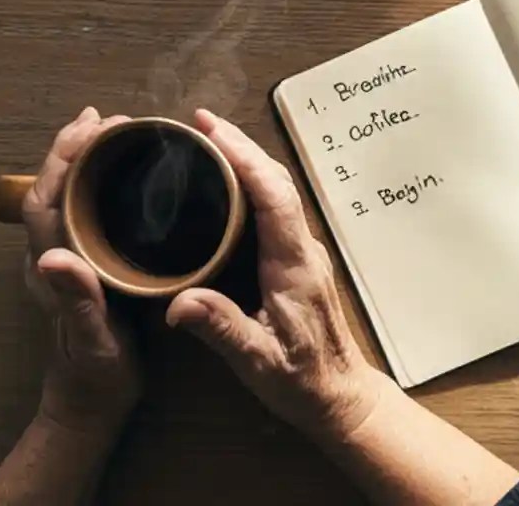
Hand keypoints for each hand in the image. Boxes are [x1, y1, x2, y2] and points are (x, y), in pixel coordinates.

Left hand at [22, 107, 141, 434]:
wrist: (90, 404)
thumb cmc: (96, 376)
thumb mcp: (94, 341)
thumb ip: (76, 301)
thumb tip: (51, 257)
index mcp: (53, 265)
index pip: (46, 197)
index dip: (64, 157)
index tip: (95, 126)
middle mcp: (52, 257)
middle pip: (51, 188)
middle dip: (73, 148)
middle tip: (106, 118)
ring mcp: (65, 261)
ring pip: (64, 198)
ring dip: (81, 161)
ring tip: (109, 133)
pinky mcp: (82, 268)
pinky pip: (82, 212)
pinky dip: (95, 184)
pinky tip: (118, 178)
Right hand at [166, 109, 388, 439]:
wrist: (339, 396)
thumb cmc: (302, 381)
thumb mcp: (258, 362)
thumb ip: (222, 330)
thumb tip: (179, 304)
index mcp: (294, 264)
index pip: (273, 195)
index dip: (244, 158)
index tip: (212, 129)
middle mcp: (302, 249)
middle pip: (275, 181)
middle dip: (240, 146)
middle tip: (199, 122)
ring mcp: (302, 252)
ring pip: (276, 191)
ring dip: (245, 160)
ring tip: (206, 140)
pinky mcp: (296, 260)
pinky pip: (274, 208)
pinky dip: (250, 184)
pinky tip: (225, 183)